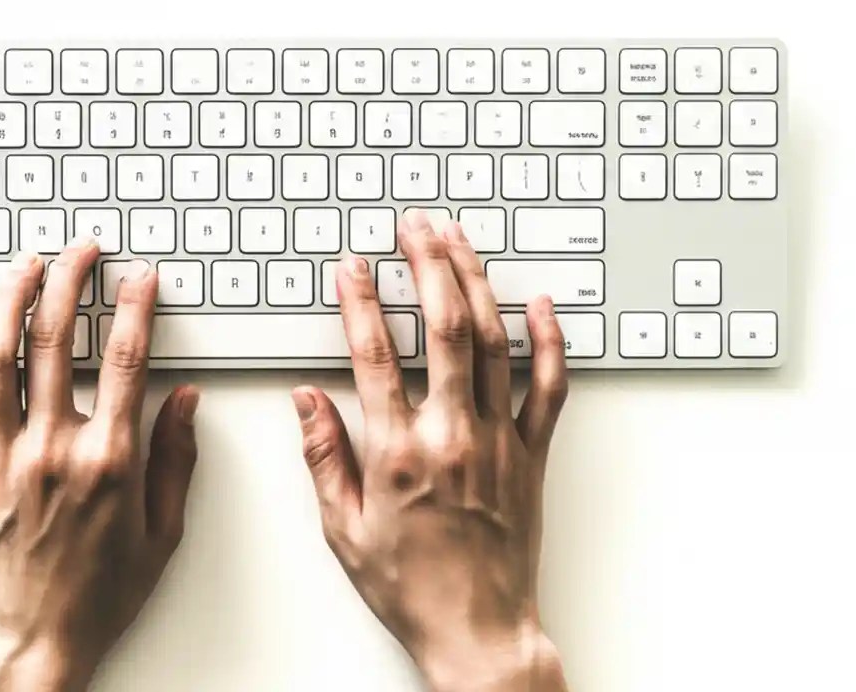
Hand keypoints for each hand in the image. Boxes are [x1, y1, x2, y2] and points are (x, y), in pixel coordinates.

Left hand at [0, 241, 198, 690]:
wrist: (29, 638)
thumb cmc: (97, 594)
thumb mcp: (162, 533)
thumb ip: (175, 460)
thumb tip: (184, 399)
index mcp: (109, 461)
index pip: (128, 360)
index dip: (137, 306)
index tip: (142, 276)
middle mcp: (52, 448)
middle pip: (58, 339)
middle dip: (71, 279)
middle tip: (82, 249)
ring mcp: (2, 455)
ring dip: (12, 299)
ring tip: (27, 265)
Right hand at [292, 210, 569, 691]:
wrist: (478, 630)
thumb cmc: (410, 586)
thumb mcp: (343, 528)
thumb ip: (323, 457)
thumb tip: (306, 400)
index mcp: (398, 454)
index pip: (374, 355)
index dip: (360, 301)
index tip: (352, 266)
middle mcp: (453, 436)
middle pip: (443, 328)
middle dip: (427, 265)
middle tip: (414, 226)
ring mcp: (499, 441)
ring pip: (492, 342)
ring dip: (475, 283)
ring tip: (458, 242)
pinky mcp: (532, 455)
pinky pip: (548, 386)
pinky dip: (548, 340)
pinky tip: (539, 304)